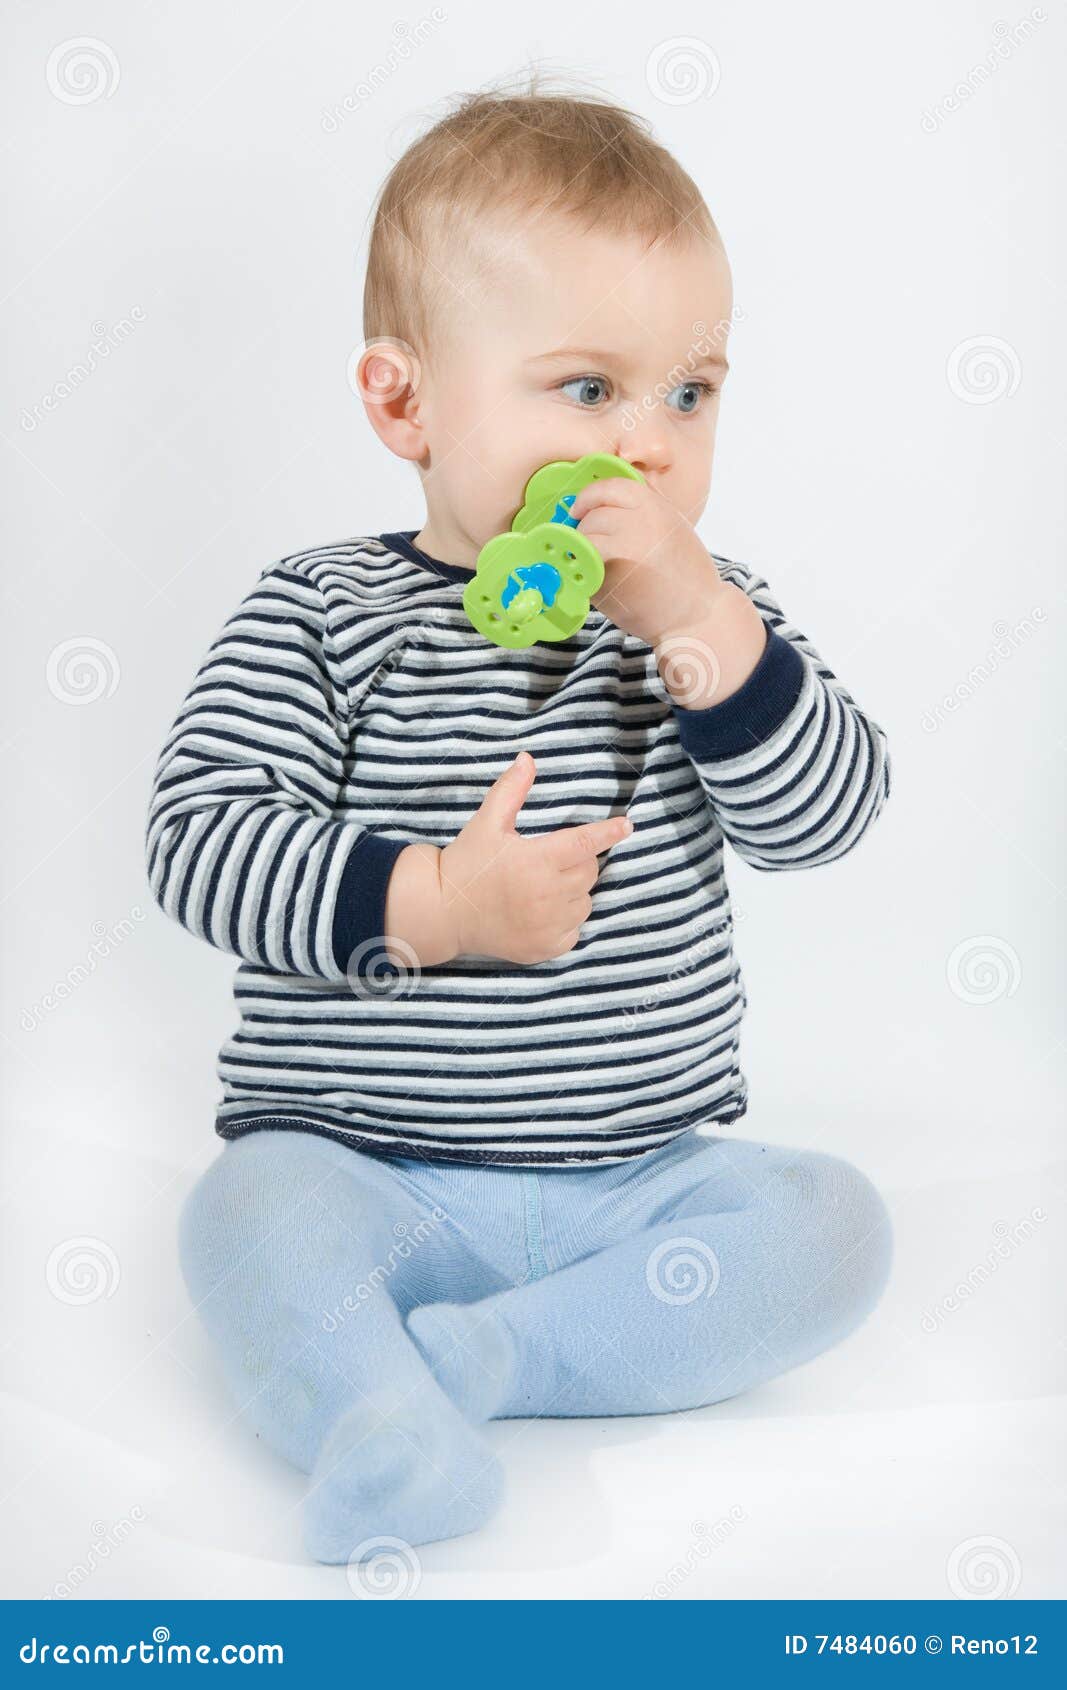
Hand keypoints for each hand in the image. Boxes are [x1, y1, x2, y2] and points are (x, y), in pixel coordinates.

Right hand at [438, 751, 631, 964]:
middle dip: (579, 861)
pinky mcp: (545, 948)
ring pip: (585, 901)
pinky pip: (575, 930)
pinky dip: (567, 920)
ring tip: (544, 886)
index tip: (627, 825)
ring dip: (575, 891)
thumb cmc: (467, 863)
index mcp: (535, 860)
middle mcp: (546, 895)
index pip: (585, 843)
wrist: (443, 912)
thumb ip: (511, 791)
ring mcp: (547, 926)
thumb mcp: (486, 823)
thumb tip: (528, 759)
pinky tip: (543, 911)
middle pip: (588, 872)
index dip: (609, 833)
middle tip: (552, 859)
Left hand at [567, 476, 727, 647]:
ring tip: (601, 566)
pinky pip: (581, 567)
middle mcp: (637, 524)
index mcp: (653, 506)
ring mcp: (621, 552)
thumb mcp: (672, 525)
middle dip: (586, 530)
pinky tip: (601, 582)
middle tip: (595, 548)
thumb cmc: (685, 573)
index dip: (587, 498)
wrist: (698, 615)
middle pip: (591, 516)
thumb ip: (642, 508)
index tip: (578, 510)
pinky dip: (583, 573)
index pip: (607, 488)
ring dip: (582, 552)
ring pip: (582, 540)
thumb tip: (602, 498)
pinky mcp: (607, 579)